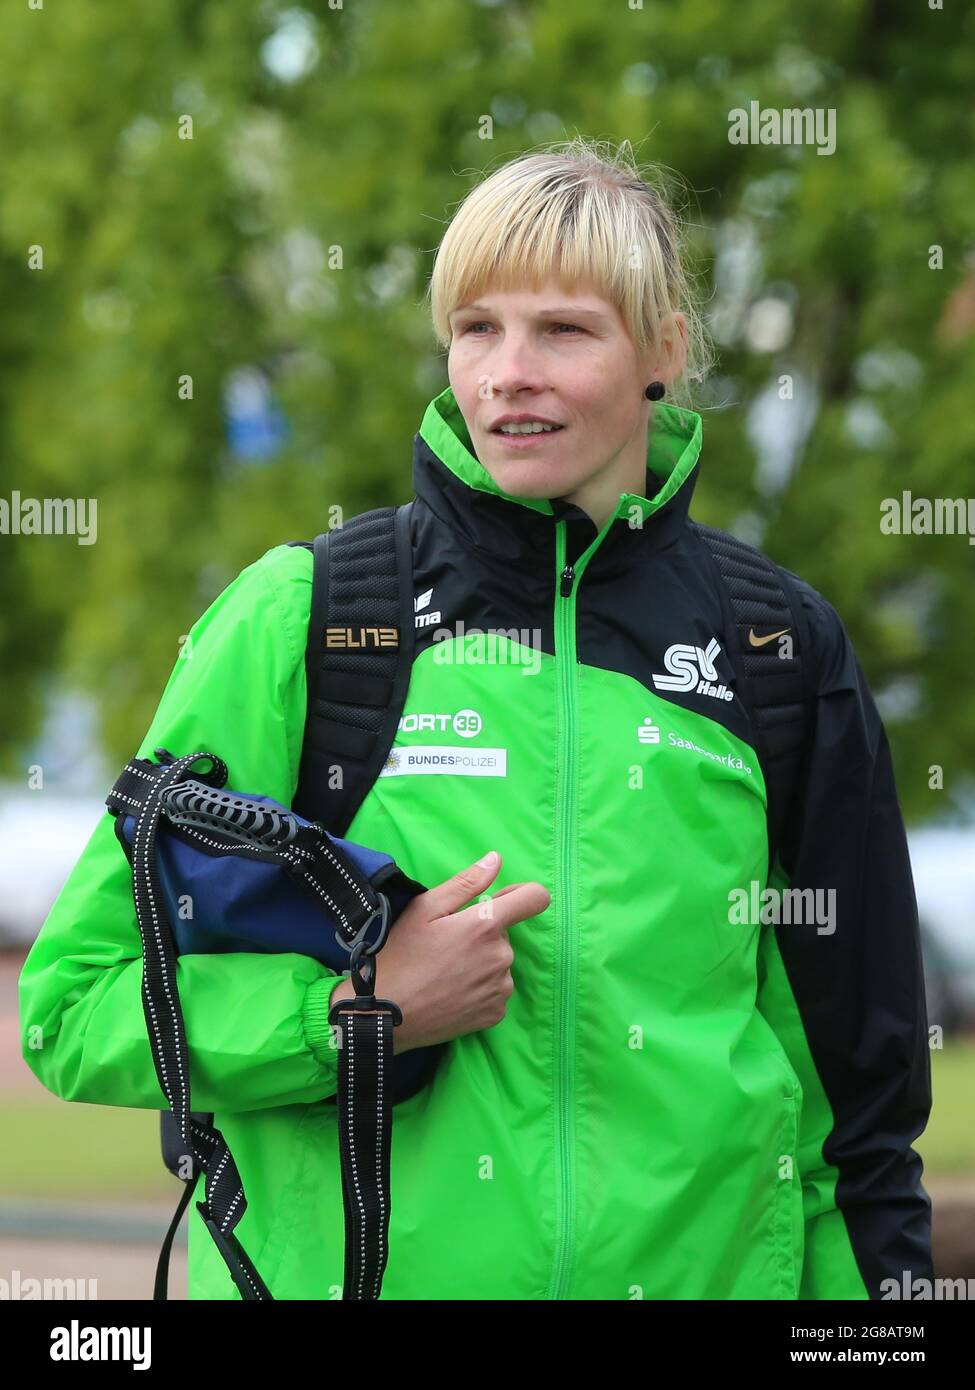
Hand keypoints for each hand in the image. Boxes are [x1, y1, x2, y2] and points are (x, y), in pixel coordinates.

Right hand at [329, 852, 549, 1054]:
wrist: (385, 1012)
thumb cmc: (401, 954)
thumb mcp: (426, 909)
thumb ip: (466, 882)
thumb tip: (496, 860)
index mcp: (486, 925)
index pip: (535, 898)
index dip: (523, 893)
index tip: (502, 900)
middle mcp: (501, 956)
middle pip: (505, 934)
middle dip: (483, 934)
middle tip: (447, 945)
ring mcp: (501, 988)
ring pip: (499, 962)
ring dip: (482, 962)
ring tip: (447, 971)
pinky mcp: (496, 1013)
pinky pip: (496, 990)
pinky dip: (480, 988)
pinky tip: (452, 992)